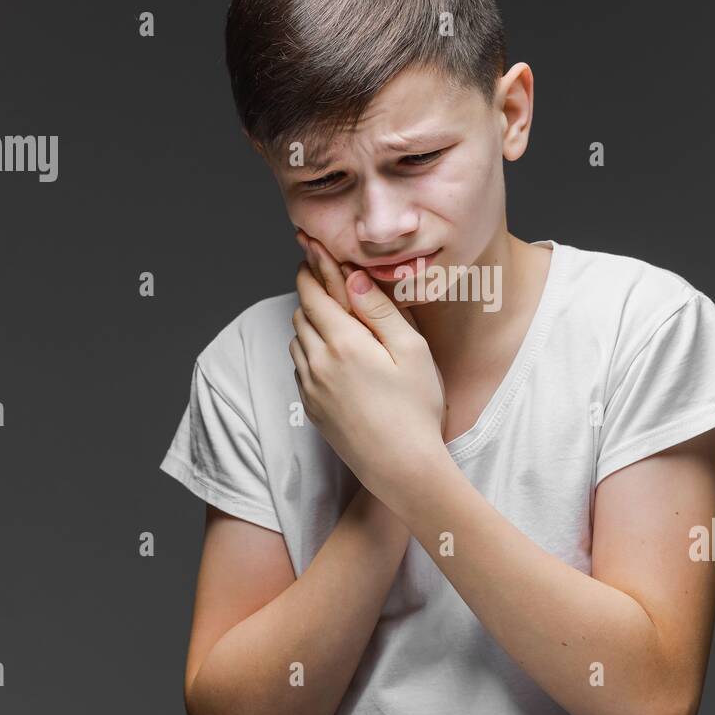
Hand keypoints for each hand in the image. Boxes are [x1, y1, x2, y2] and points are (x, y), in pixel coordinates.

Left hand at [289, 230, 447, 497]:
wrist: (401, 468)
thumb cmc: (416, 409)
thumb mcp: (411, 351)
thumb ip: (380, 310)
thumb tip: (352, 276)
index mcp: (343, 343)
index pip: (314, 292)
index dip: (312, 266)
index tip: (310, 246)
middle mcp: (318, 362)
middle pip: (302, 312)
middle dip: (310, 290)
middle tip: (322, 273)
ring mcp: (311, 387)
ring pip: (298, 339)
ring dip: (309, 320)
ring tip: (330, 312)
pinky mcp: (311, 408)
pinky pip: (300, 367)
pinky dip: (309, 350)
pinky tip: (331, 352)